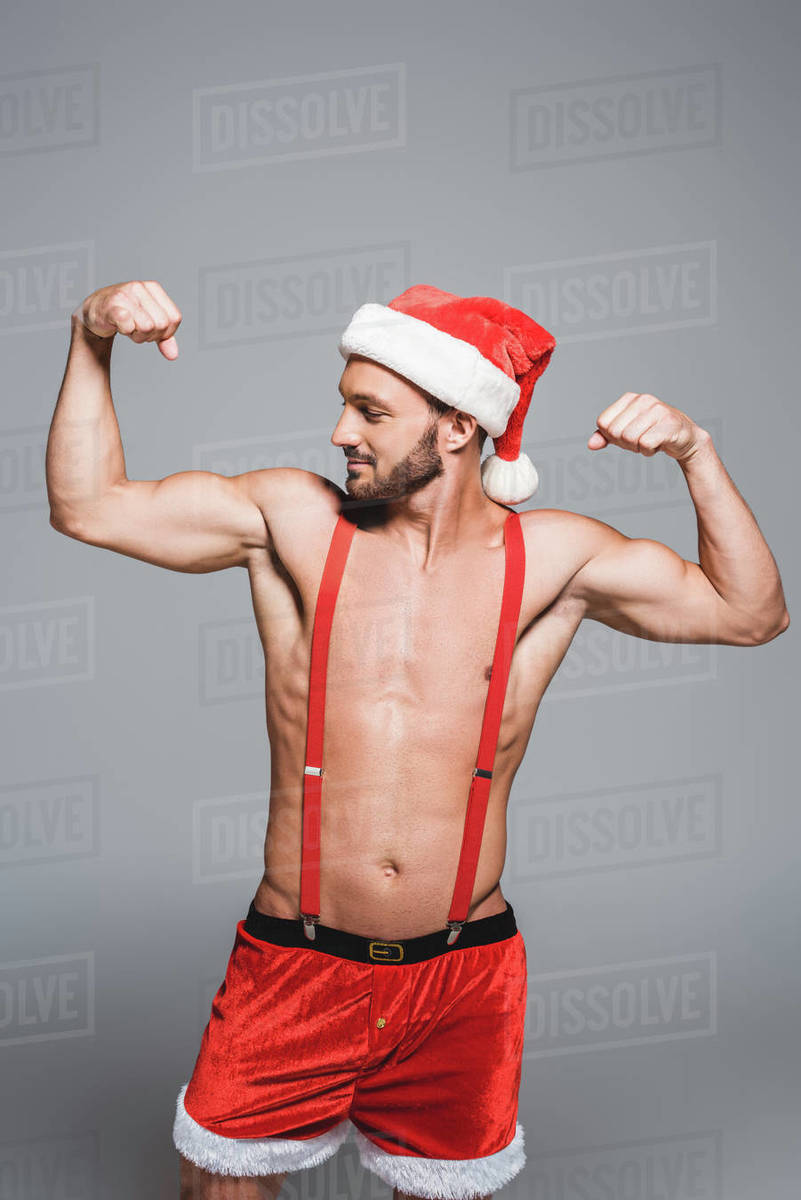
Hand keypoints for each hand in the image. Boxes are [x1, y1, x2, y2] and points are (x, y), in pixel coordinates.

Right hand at [73, 280, 182, 359]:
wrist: (94, 312)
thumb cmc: (124, 315)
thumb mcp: (149, 323)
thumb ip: (164, 338)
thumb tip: (173, 355)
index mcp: (153, 288)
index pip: (174, 318)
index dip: (166, 332)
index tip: (152, 329)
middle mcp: (140, 287)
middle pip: (161, 324)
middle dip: (151, 335)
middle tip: (137, 329)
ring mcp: (125, 294)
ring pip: (147, 327)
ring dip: (137, 335)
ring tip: (127, 326)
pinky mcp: (111, 305)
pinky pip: (129, 326)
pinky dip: (126, 331)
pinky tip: (119, 326)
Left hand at [588, 392, 706, 461]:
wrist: (685, 439)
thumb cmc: (653, 433)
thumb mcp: (626, 433)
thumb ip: (607, 436)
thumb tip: (591, 444)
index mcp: (630, 398)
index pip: (603, 423)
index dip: (612, 436)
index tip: (628, 434)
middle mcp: (643, 400)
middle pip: (615, 433)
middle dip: (626, 444)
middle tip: (641, 439)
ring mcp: (658, 410)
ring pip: (629, 439)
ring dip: (638, 448)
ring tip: (651, 440)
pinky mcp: (669, 423)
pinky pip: (645, 444)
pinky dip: (649, 451)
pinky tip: (659, 444)